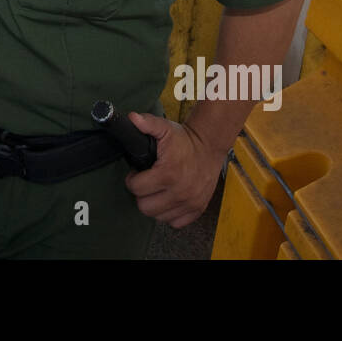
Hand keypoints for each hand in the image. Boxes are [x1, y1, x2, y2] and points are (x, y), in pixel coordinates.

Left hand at [122, 111, 227, 228]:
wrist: (210, 146)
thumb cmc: (185, 139)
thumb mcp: (165, 128)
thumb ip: (146, 123)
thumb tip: (132, 118)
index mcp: (168, 173)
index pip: (136, 188)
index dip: (132, 179)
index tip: (137, 173)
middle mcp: (179, 192)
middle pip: (145, 207)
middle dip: (142, 194)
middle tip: (146, 182)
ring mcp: (190, 202)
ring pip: (158, 217)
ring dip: (155, 205)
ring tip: (157, 190)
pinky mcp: (198, 209)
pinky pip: (175, 222)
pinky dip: (170, 214)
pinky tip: (168, 199)